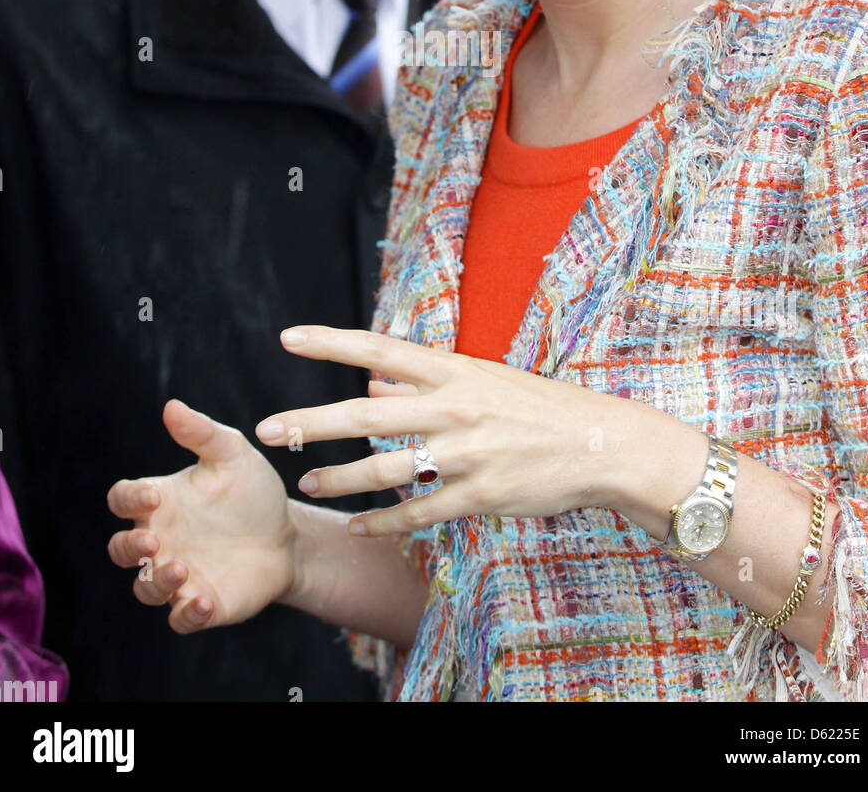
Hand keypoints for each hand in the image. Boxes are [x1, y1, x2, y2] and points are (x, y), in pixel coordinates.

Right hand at [107, 400, 296, 632]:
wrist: (288, 536)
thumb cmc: (252, 493)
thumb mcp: (233, 456)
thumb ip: (203, 433)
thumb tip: (171, 406)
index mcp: (161, 502)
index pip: (123, 499)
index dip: (129, 499)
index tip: (153, 496)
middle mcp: (161, 540)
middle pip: (120, 550)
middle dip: (129, 548)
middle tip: (154, 541)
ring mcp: (178, 575)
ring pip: (144, 588)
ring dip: (156, 582)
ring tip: (183, 570)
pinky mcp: (201, 605)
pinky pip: (179, 619)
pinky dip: (186, 615)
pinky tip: (203, 601)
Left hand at [255, 325, 630, 536]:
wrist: (600, 443)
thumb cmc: (537, 406)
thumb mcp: (482, 379)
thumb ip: (423, 381)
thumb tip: (372, 381)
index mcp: (454, 371)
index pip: (381, 349)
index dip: (333, 343)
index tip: (288, 338)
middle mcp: (455, 408)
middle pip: (368, 415)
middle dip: (311, 422)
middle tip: (266, 429)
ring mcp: (467, 454)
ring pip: (387, 471)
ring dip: (340, 480)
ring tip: (307, 484)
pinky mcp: (480, 495)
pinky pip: (420, 513)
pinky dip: (386, 523)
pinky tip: (357, 529)